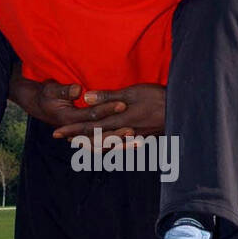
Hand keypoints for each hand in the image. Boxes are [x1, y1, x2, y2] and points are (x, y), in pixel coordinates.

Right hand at [9, 72, 128, 137]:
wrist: (39, 105)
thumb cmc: (46, 96)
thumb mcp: (51, 90)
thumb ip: (65, 90)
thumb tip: (78, 89)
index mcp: (68, 118)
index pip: (91, 115)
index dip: (106, 108)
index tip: (122, 103)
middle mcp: (75, 131)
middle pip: (99, 134)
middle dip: (117, 132)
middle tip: (133, 129)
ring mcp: (81, 135)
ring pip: (104, 144)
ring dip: (120, 144)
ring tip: (137, 143)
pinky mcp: (88, 136)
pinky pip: (105, 145)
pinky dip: (118, 146)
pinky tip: (134, 145)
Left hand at [51, 83, 166, 139]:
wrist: (181, 110)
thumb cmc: (157, 98)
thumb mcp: (132, 92)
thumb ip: (108, 96)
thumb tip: (86, 98)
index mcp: (117, 120)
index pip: (89, 126)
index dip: (72, 129)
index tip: (57, 131)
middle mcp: (122, 132)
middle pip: (94, 137)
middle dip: (76, 137)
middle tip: (60, 138)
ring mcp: (131, 137)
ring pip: (106, 143)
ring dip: (90, 143)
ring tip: (78, 143)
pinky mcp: (140, 137)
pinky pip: (120, 145)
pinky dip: (110, 146)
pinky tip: (107, 146)